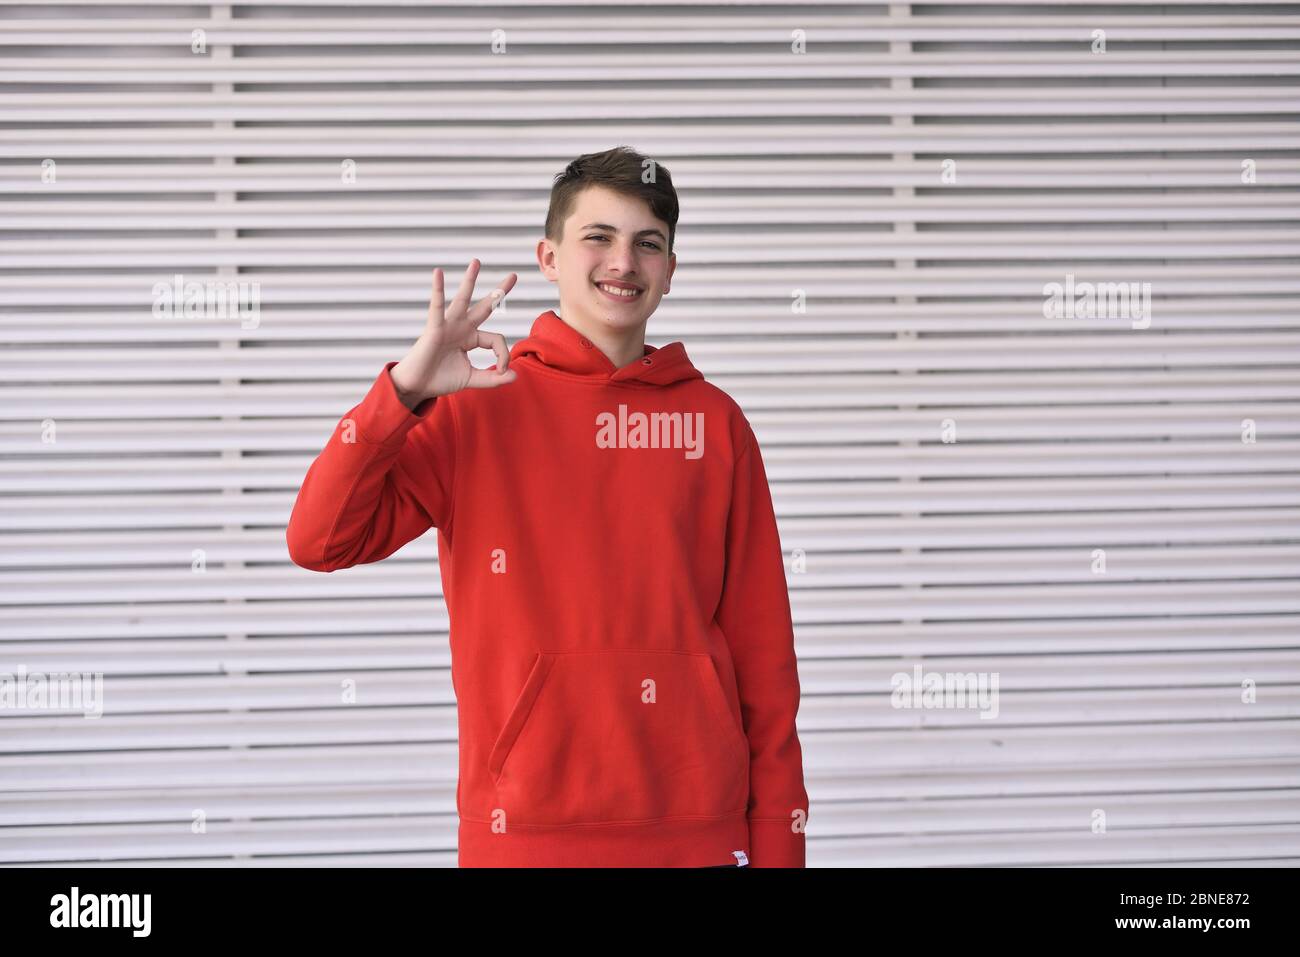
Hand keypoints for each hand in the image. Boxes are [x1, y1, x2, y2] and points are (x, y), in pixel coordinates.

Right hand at [390, 260, 517, 406]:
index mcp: (471, 338)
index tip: (504, 370)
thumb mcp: (472, 379)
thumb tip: (515, 375)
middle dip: (499, 292)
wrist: (417, 386)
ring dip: (469, 280)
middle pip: (484, 306)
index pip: (497, 339)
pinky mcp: (434, 328)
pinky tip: (438, 273)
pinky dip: (437, 290)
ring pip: (462, 299)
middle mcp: (461, 327)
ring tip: (476, 262)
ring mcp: (448, 326)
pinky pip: (436, 307)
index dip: (504, 355)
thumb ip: (493, 379)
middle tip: (514, 275)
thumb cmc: (441, 379)